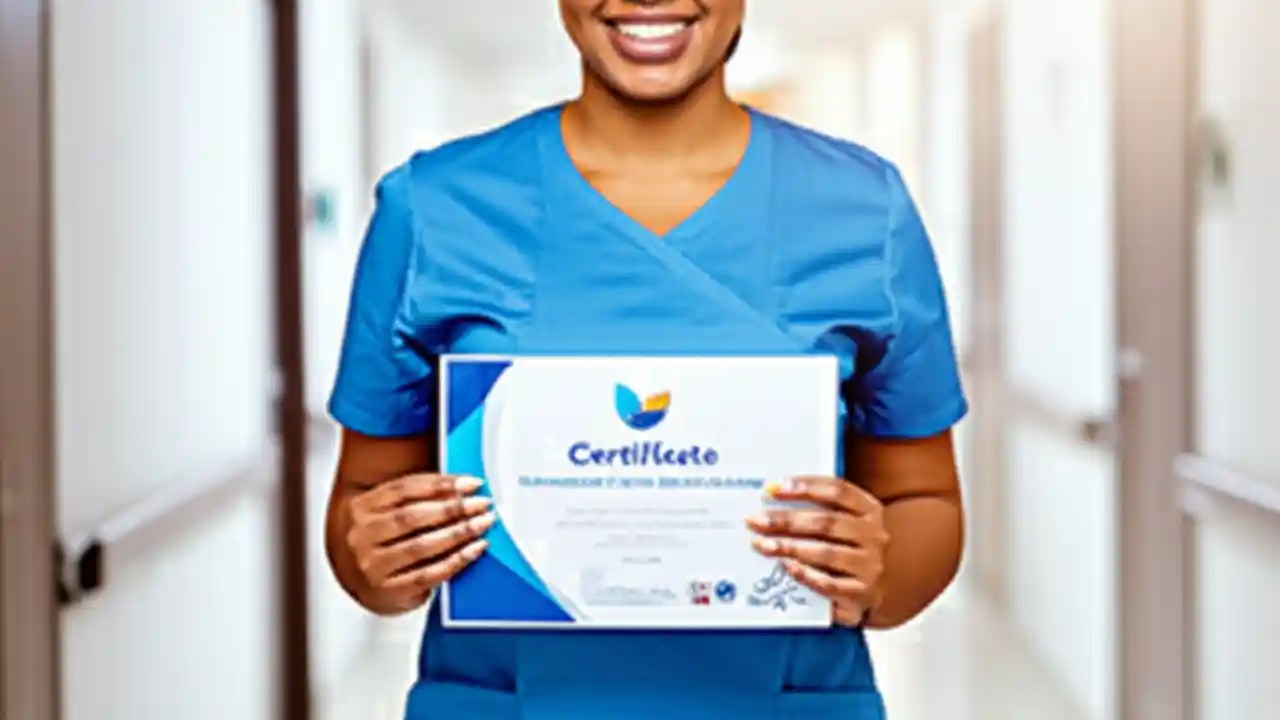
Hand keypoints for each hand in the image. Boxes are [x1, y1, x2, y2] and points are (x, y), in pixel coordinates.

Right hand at [345, 473, 494, 613]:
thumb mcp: (389, 511)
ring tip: (482, 523)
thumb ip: (419, 497)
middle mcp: (361, 537)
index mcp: (360, 508)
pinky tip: (474, 549)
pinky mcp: (388, 591)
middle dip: (452, 509)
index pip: (403, 489)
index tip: (471, 483)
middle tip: (481, 504)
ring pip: (420, 546)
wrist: (359, 580)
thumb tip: (463, 488)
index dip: (441, 484)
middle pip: (411, 517)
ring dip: (458, 533)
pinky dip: (455, 560)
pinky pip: (427, 574)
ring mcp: (372, 566)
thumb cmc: (384, 539)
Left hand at [747, 476, 889, 626]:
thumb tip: (774, 495)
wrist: (880, 588)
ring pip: (825, 553)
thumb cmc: (852, 548)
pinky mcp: (862, 594)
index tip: (775, 488)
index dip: (806, 486)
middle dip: (787, 520)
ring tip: (762, 544)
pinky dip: (805, 574)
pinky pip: (829, 584)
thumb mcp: (846, 522)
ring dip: (789, 547)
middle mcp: (874, 536)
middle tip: (756, 521)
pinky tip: (786, 567)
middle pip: (826, 522)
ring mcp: (870, 566)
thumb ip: (819, 508)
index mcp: (870, 510)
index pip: (838, 491)